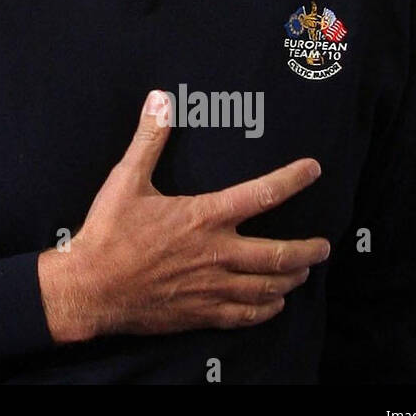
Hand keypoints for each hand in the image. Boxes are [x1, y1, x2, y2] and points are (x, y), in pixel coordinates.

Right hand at [38, 88, 330, 342]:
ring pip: (269, 287)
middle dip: (308, 250)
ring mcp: (212, 287)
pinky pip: (247, 315)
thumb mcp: (126, 179)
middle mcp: (217, 253)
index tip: (313, 170)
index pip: (261, 195)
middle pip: (280, 255)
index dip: (292, 180)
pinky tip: (273, 304)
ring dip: (292, 278)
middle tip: (324, 245)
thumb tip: (160, 99)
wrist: (91, 287)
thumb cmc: (109, 232)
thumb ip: (149, 139)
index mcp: (204, 217)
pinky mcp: (202, 313)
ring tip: (303, 271)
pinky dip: (267, 309)